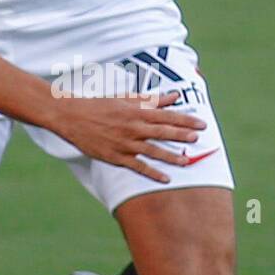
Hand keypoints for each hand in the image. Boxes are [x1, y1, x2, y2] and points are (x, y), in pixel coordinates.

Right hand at [49, 90, 206, 182]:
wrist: (73, 117)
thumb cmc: (100, 105)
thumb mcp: (126, 98)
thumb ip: (151, 99)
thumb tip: (173, 96)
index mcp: (137, 111)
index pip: (167, 115)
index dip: (186, 120)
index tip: (201, 123)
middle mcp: (133, 127)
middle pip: (163, 132)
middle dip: (183, 135)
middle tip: (199, 139)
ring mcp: (125, 143)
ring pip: (154, 151)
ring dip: (172, 156)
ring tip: (187, 160)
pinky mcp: (117, 157)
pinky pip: (138, 167)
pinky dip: (153, 173)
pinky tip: (166, 178)